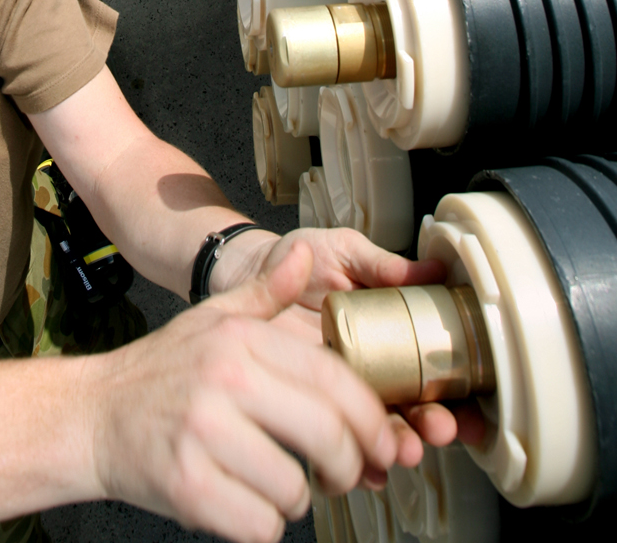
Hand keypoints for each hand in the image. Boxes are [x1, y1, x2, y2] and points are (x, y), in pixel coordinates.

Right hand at [89, 242, 415, 542]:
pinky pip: (260, 525)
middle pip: (328, 437)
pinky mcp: (187, 485)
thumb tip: (306, 256)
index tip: (379, 444)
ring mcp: (203, 434)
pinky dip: (262, 525)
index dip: (371, 421)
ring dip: (296, 499)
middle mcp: (224, 381)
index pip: (335, 381)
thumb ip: (266, 292)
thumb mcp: (213, 320)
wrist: (91, 416)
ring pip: (295, 489)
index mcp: (240, 341)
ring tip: (276, 483)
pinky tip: (244, 502)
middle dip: (349, 467)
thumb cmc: (160, 372)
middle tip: (341, 475)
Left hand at [212, 226, 464, 452]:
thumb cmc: (299, 258)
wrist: (249, 270)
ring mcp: (341, 388)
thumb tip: (434, 269)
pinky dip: (355, 460)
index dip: (457, 394)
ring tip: (403, 448)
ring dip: (399, 445)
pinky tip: (365, 467)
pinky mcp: (309, 401)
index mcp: (391, 334)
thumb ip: (383, 265)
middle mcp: (373, 368)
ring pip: (381, 430)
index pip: (433, 370)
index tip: (469, 410)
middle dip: (432, 426)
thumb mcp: (344, 251)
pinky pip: (337, 440)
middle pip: (415, 408)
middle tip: (439, 429)